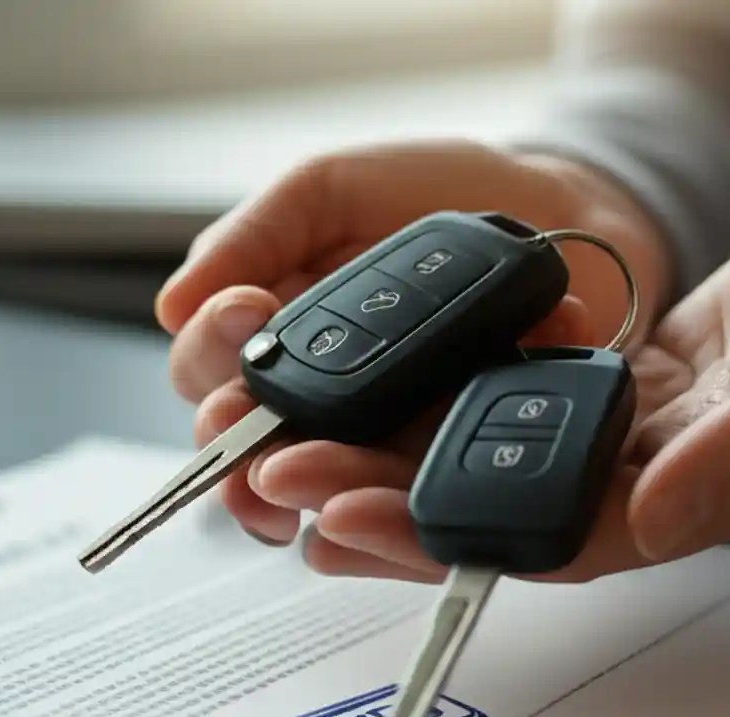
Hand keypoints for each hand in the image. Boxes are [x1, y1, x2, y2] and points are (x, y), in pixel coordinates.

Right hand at [155, 141, 670, 554]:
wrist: (558, 212)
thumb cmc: (436, 195)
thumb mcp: (331, 189)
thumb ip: (258, 234)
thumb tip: (171, 305)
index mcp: (278, 336)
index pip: (208, 372)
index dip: (211, 353)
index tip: (244, 311)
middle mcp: (319, 401)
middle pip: (250, 450)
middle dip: (240, 440)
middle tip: (245, 416)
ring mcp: (385, 442)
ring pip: (322, 495)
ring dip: (306, 487)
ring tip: (304, 471)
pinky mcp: (450, 468)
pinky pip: (413, 512)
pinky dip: (393, 514)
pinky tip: (376, 498)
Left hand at [308, 159, 729, 582]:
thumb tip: (653, 515)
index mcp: (707, 487)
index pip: (556, 539)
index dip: (444, 538)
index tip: (347, 516)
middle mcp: (658, 471)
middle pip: (500, 508)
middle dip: (384, 501)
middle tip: (281, 479)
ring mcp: (635, 427)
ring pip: (496, 457)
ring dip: (396, 452)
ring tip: (296, 442)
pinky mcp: (623, 381)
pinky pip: (517, 399)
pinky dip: (444, 397)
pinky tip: (379, 388)